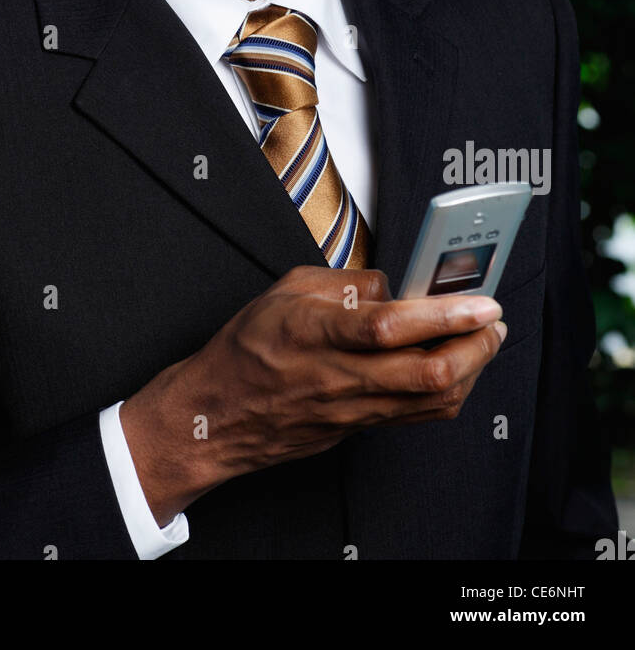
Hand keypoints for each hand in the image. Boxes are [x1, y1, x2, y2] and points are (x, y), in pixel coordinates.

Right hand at [119, 266, 504, 524]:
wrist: (218, 414)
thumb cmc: (248, 346)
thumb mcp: (287, 289)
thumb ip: (345, 282)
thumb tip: (394, 285)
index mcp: (318, 332)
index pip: (393, 326)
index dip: (445, 314)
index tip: (480, 299)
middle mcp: (342, 376)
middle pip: (430, 373)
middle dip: (477, 346)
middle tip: (494, 321)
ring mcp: (354, 410)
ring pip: (434, 401)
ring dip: (472, 370)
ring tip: (483, 340)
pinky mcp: (360, 430)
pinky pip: (418, 415)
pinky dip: (449, 391)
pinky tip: (456, 368)